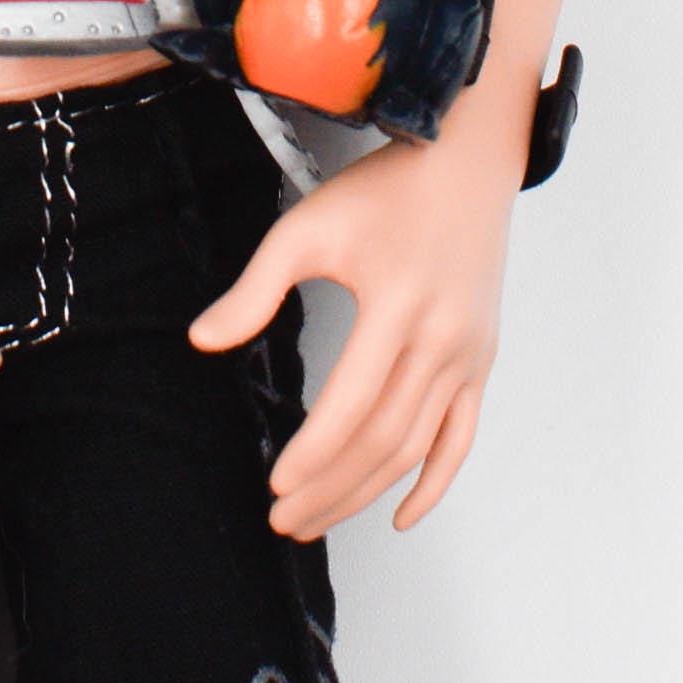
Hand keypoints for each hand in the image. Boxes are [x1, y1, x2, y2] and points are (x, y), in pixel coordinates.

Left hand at [186, 131, 513, 539]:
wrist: (463, 163)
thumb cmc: (382, 192)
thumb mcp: (307, 227)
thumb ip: (256, 289)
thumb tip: (201, 341)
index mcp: (396, 307)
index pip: (352, 404)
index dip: (314, 452)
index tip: (275, 484)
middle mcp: (440, 340)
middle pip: (383, 439)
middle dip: (330, 488)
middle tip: (284, 519)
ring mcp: (467, 356)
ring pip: (416, 447)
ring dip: (366, 492)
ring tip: (319, 518)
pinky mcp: (481, 361)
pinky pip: (462, 438)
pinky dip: (435, 484)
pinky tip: (402, 516)